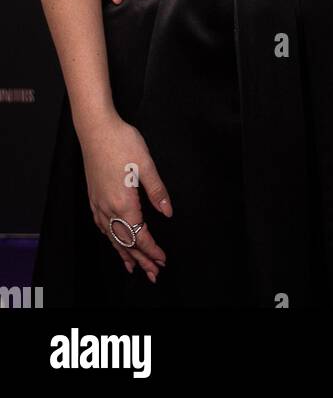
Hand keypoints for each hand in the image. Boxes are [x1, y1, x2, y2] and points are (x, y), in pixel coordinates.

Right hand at [79, 113, 171, 282]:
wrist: (96, 129)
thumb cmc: (122, 142)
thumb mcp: (146, 164)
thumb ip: (157, 191)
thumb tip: (168, 212)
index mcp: (123, 203)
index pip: (139, 236)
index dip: (152, 250)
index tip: (162, 260)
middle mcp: (108, 208)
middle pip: (125, 242)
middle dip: (141, 259)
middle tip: (153, 273)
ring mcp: (98, 204)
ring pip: (112, 237)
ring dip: (125, 254)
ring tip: (135, 267)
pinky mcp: (93, 198)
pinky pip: (102, 227)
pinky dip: (111, 240)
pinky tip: (115, 241)